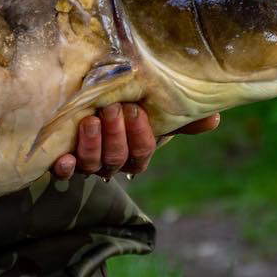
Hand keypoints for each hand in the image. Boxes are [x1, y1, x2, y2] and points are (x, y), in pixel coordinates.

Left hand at [50, 105, 218, 180]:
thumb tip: (214, 118)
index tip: (136, 111)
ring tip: (89, 120)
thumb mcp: (153, 113)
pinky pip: (63, 171)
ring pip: (92, 163)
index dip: (140, 136)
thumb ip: (180, 118)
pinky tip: (64, 157)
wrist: (84, 105)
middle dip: (116, 135)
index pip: (142, 153)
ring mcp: (86, 163)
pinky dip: (64, 166)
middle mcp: (111, 162)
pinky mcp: (62, 160)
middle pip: (117, 159)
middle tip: (113, 109)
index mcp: (135, 154)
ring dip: (92, 144)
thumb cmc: (125, 112)